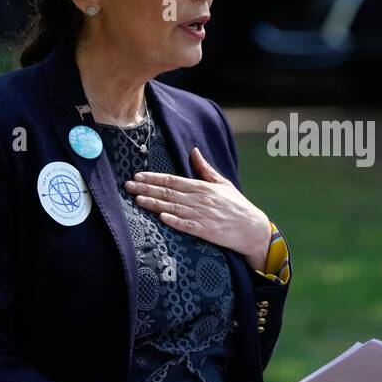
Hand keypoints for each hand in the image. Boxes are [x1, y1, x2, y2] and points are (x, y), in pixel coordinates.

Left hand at [124, 147, 271, 270]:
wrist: (253, 229)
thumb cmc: (237, 206)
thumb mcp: (223, 183)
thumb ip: (205, 169)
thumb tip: (193, 151)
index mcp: (202, 187)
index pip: (173, 180)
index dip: (154, 177)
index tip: (137, 175)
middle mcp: (201, 199)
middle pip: (169, 193)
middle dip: (147, 188)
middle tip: (128, 185)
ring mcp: (203, 215)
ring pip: (173, 208)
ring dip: (154, 203)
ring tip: (137, 199)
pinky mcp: (206, 231)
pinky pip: (187, 225)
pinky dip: (174, 221)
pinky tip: (161, 217)